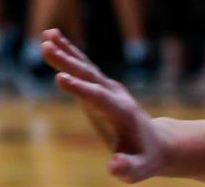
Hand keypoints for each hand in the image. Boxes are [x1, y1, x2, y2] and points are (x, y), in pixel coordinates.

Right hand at [41, 30, 169, 181]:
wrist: (158, 142)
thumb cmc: (145, 158)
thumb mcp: (139, 169)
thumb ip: (127, 168)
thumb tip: (114, 167)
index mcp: (121, 113)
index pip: (98, 98)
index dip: (80, 89)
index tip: (59, 78)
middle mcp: (115, 94)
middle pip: (89, 75)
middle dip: (67, 62)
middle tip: (46, 48)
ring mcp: (108, 87)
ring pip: (85, 66)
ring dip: (66, 50)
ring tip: (46, 36)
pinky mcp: (100, 84)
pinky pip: (83, 65)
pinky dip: (68, 51)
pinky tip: (51, 37)